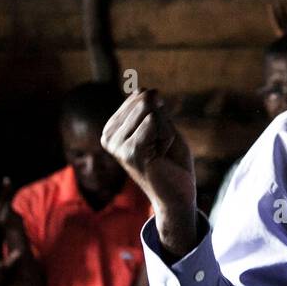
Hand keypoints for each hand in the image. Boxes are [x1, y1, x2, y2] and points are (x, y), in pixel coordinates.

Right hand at [100, 90, 197, 257]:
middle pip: (146, 100)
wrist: (177, 195)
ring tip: (161, 152)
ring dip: (166, 131)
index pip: (140, 95)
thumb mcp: (163, 126)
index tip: (158, 137)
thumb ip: (153, 107)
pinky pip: (156, 123)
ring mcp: (117, 144)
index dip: (161, 114)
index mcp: (113, 128)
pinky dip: (168, 137)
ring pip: (152, 111)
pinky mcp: (130, 152)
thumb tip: (146, 90)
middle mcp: (109, 135)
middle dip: (164, 122)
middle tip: (162, 146)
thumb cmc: (172, 162)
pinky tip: (161, 156)